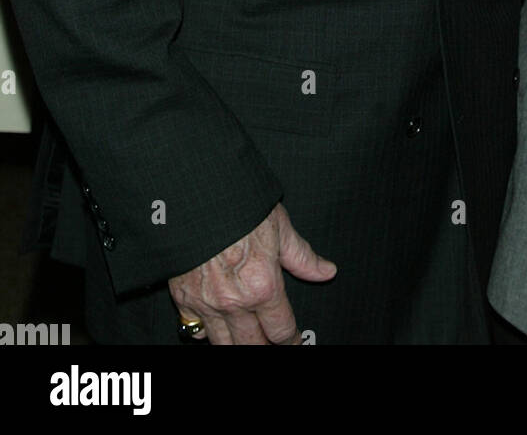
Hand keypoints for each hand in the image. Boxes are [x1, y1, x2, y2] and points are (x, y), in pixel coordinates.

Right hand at [168, 202, 335, 343]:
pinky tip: (216, 328)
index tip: (294, 341)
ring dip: (239, 345)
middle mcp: (235, 302)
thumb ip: (302, 257)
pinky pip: (195, 330)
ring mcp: (207, 304)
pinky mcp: (184, 298)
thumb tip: (325, 271)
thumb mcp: (279, 226)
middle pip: (254, 346)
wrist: (198, 195)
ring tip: (249, 340)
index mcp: (262, 286)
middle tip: (273, 342)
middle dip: (267, 347)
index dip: (292, 340)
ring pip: (224, 345)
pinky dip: (206, 333)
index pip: (281, 331)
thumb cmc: (239, 206)